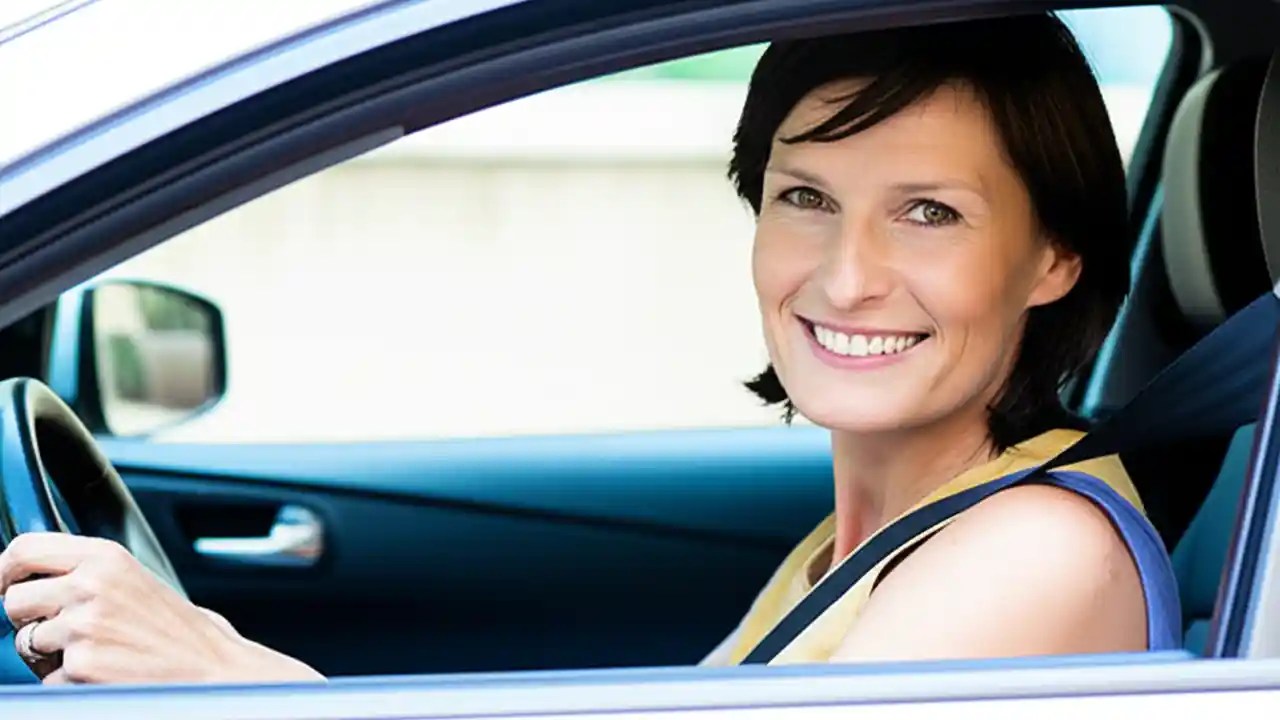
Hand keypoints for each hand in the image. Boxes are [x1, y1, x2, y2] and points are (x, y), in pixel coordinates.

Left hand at [0, 532, 323, 684]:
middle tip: (66, 630)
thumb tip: (25, 573)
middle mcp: (91, 585)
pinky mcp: (80, 667)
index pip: (25, 548)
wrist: (212, 670)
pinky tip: (105, 674)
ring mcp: (84, 627)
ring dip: (50, 654)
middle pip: (14, 598)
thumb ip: (85, 570)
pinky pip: (47, 677)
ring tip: (97, 653)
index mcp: (106, 557)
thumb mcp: (134, 580)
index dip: (5, 569)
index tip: (3, 583)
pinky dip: (68, 682)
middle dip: (31, 619)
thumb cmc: (176, 630)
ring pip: (25, 641)